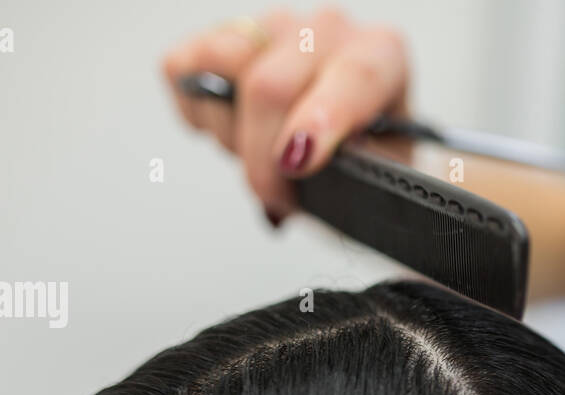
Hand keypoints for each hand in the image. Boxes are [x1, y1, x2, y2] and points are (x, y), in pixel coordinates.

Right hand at [161, 8, 409, 221]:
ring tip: (256, 154)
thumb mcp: (379, 180)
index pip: (354, 75)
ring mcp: (273, 28)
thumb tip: (308, 161)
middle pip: (272, 84)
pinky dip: (197, 110)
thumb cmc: (364, 162)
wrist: (347, 153)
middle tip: (274, 195)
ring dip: (230, 130)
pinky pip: (185, 65)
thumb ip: (359, 171)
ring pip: (224, 63)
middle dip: (262, 157)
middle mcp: (328, 31)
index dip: (319, 120)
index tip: (297, 162)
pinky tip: (230, 129)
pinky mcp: (224, 37)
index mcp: (380, 55)